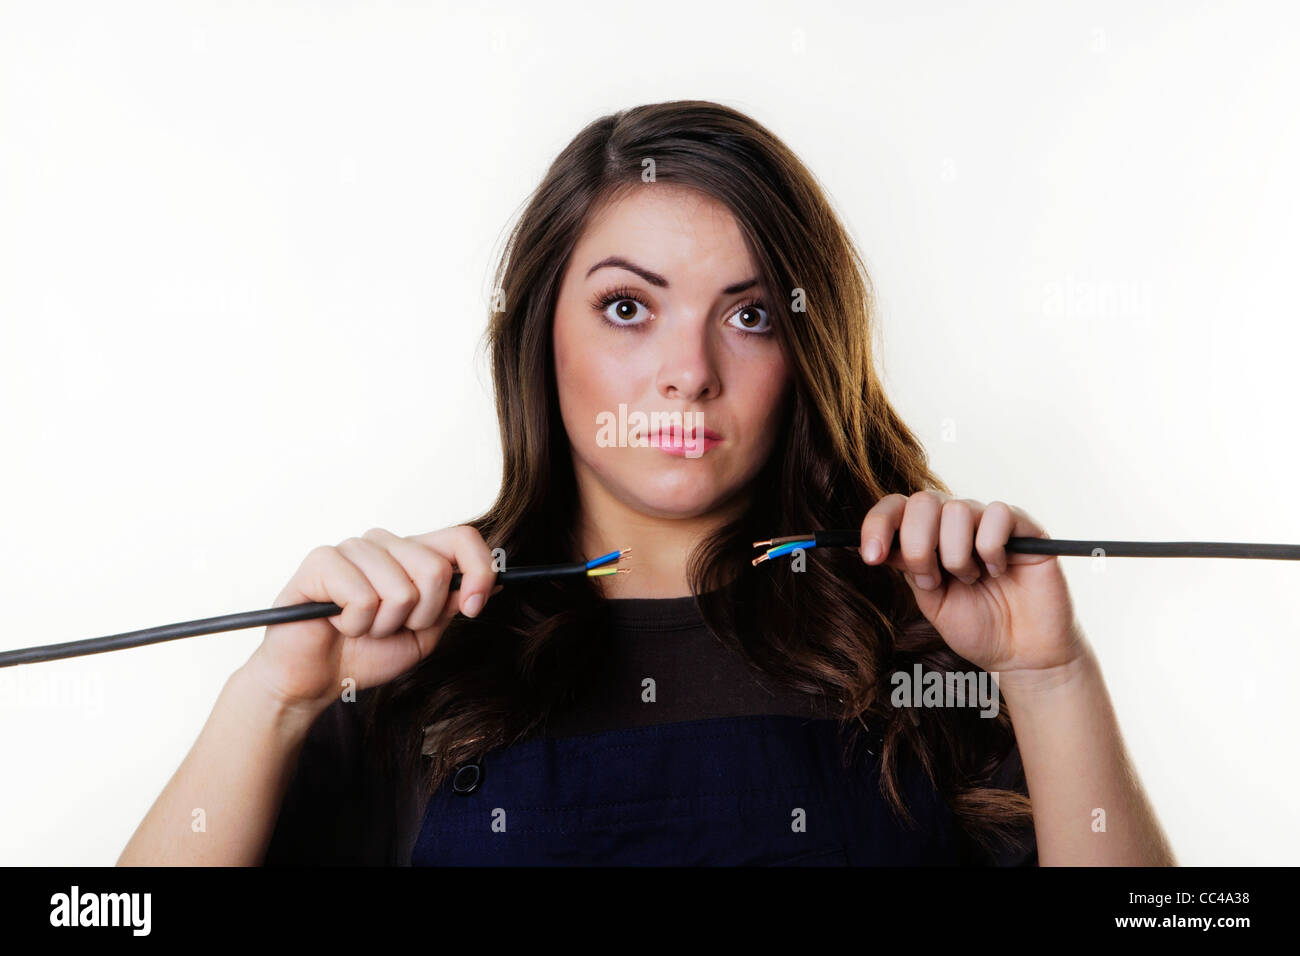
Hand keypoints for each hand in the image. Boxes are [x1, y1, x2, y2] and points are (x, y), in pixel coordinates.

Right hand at [245, 525, 503, 713]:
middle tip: (392, 628)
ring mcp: (353, 548)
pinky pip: (362, 597)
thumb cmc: (366, 654)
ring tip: (361, 628)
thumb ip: (454, 604)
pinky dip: (354, 625)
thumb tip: (495, 581)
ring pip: (399, 589)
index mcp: (412, 554)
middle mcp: (385, 543)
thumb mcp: (425, 634)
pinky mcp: (322, 561)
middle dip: (421, 616)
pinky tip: (338, 624)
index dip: (479, 570)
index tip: (475, 608)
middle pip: (435, 568)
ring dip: (384, 625)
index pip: (462, 538)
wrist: (315, 680)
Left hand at [860, 491, 1085, 681]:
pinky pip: (998, 515)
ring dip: (957, 555)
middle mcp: (957, 522)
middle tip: (933, 581)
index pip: (897, 507)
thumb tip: (878, 543)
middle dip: (918, 546)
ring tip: (972, 580)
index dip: (877, 524)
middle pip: (923, 502)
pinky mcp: (1024, 527)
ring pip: (957, 510)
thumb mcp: (932, 600)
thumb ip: (909, 567)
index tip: (870, 556)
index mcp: (929, 535)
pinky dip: (991, 549)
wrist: (1022, 654)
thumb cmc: (978, 627)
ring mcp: (989, 521)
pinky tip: (998, 571)